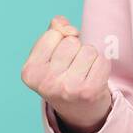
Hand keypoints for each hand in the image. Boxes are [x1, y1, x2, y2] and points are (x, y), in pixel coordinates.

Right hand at [21, 15, 113, 132]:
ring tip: (83, 71)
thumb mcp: (48, 53)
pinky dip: (101, 64)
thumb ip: (53, 31)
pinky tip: (93, 77)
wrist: (78, 109)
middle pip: (72, 41)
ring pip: (88, 50)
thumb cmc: (62, 74)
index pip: (53, 34)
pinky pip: (102, 60)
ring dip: (89, 56)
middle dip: (75, 48)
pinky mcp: (89, 92)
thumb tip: (63, 24)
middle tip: (72, 66)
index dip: (60, 39)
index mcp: (30, 71)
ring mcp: (68, 89)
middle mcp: (46, 83)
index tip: (58, 56)